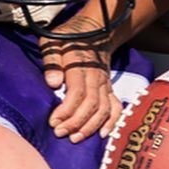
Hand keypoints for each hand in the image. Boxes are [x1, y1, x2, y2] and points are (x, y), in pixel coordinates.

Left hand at [41, 15, 121, 142]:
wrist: (95, 30)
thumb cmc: (68, 37)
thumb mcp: (53, 41)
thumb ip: (52, 60)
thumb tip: (52, 83)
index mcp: (81, 66)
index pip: (77, 93)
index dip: (66, 110)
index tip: (53, 122)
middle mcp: (96, 77)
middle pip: (91, 105)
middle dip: (76, 123)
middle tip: (60, 133)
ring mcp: (105, 84)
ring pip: (104, 109)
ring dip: (90, 126)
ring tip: (75, 138)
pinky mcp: (110, 88)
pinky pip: (116, 107)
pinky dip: (113, 122)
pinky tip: (104, 135)